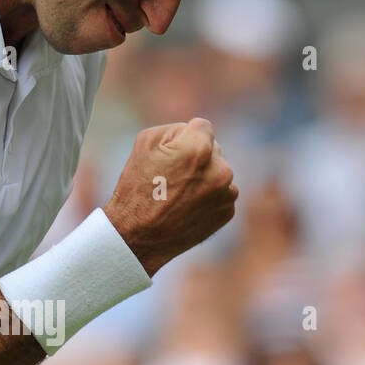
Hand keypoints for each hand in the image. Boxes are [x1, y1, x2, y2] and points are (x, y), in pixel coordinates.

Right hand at [103, 117, 237, 276]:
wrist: (138, 237)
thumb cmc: (137, 188)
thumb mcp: (145, 142)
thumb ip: (176, 128)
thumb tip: (194, 132)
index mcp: (200, 149)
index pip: (203, 126)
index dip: (184, 137)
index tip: (172, 153)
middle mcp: (220, 171)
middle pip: (213, 149)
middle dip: (197, 157)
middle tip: (172, 177)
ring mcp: (226, 194)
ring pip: (219, 172)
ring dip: (205, 177)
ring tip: (178, 194)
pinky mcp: (227, 212)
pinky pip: (221, 194)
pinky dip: (208, 197)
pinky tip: (187, 207)